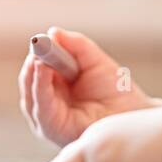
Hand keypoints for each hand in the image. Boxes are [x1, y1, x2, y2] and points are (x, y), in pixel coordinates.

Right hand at [18, 26, 161, 145]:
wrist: (132, 114)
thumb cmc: (115, 91)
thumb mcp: (94, 60)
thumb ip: (75, 45)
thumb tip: (52, 32)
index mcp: (55, 86)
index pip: (37, 67)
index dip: (38, 53)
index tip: (40, 39)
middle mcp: (47, 102)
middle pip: (29, 79)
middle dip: (34, 60)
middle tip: (39, 43)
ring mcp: (47, 117)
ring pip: (31, 92)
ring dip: (33, 71)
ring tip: (40, 55)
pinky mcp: (51, 128)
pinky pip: (41, 107)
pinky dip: (39, 86)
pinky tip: (43, 68)